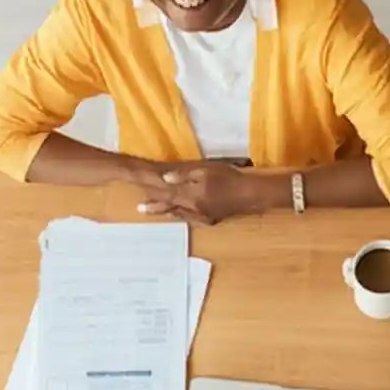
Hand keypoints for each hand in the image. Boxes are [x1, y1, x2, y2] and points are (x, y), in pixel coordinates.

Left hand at [136, 163, 271, 224]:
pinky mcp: (211, 219)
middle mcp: (193, 209)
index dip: (153, 197)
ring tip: (157, 211)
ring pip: (180, 214)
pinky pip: (191, 218)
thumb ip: (183, 175)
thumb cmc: (228, 177)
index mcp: (190, 196)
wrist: (249, 194)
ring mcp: (202, 216)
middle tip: (141, 210)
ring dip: (168, 212)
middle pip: (171, 207)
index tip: (140, 202)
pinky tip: (181, 214)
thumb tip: (164, 179)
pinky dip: (182, 216)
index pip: (167, 196)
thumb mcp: (205, 170)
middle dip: (156, 208)